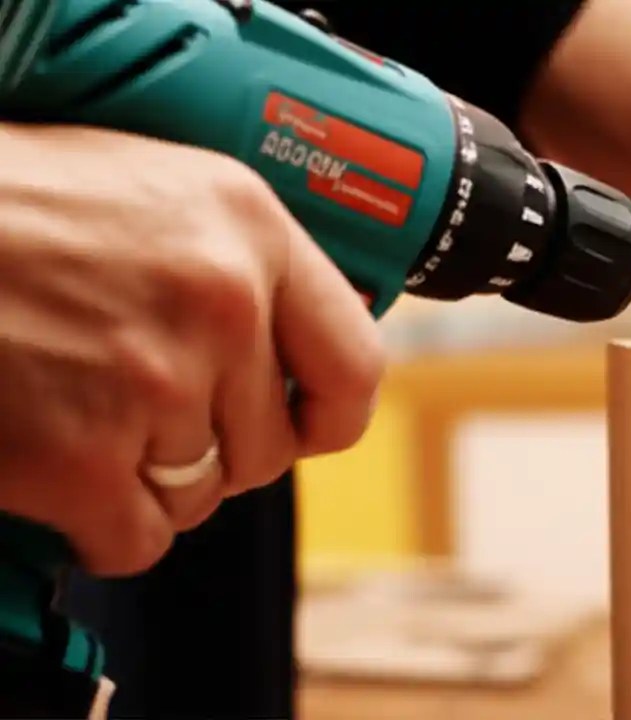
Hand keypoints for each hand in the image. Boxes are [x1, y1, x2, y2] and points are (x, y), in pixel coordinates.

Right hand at [0, 124, 384, 575]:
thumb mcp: (157, 190)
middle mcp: (220, 303)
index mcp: (248, 228)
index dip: (331, 413)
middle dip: (214, 447)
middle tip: (143, 408)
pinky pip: (139, 540)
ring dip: (148, 479)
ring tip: (81, 412)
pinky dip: (102, 526)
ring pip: (201, 495)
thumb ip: (242, 261)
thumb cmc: (11, 204)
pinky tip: (60, 471)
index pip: (354, 363)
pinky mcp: (81, 456)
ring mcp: (154, 382)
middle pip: (268, 447)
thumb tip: (300, 345)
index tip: (308, 425)